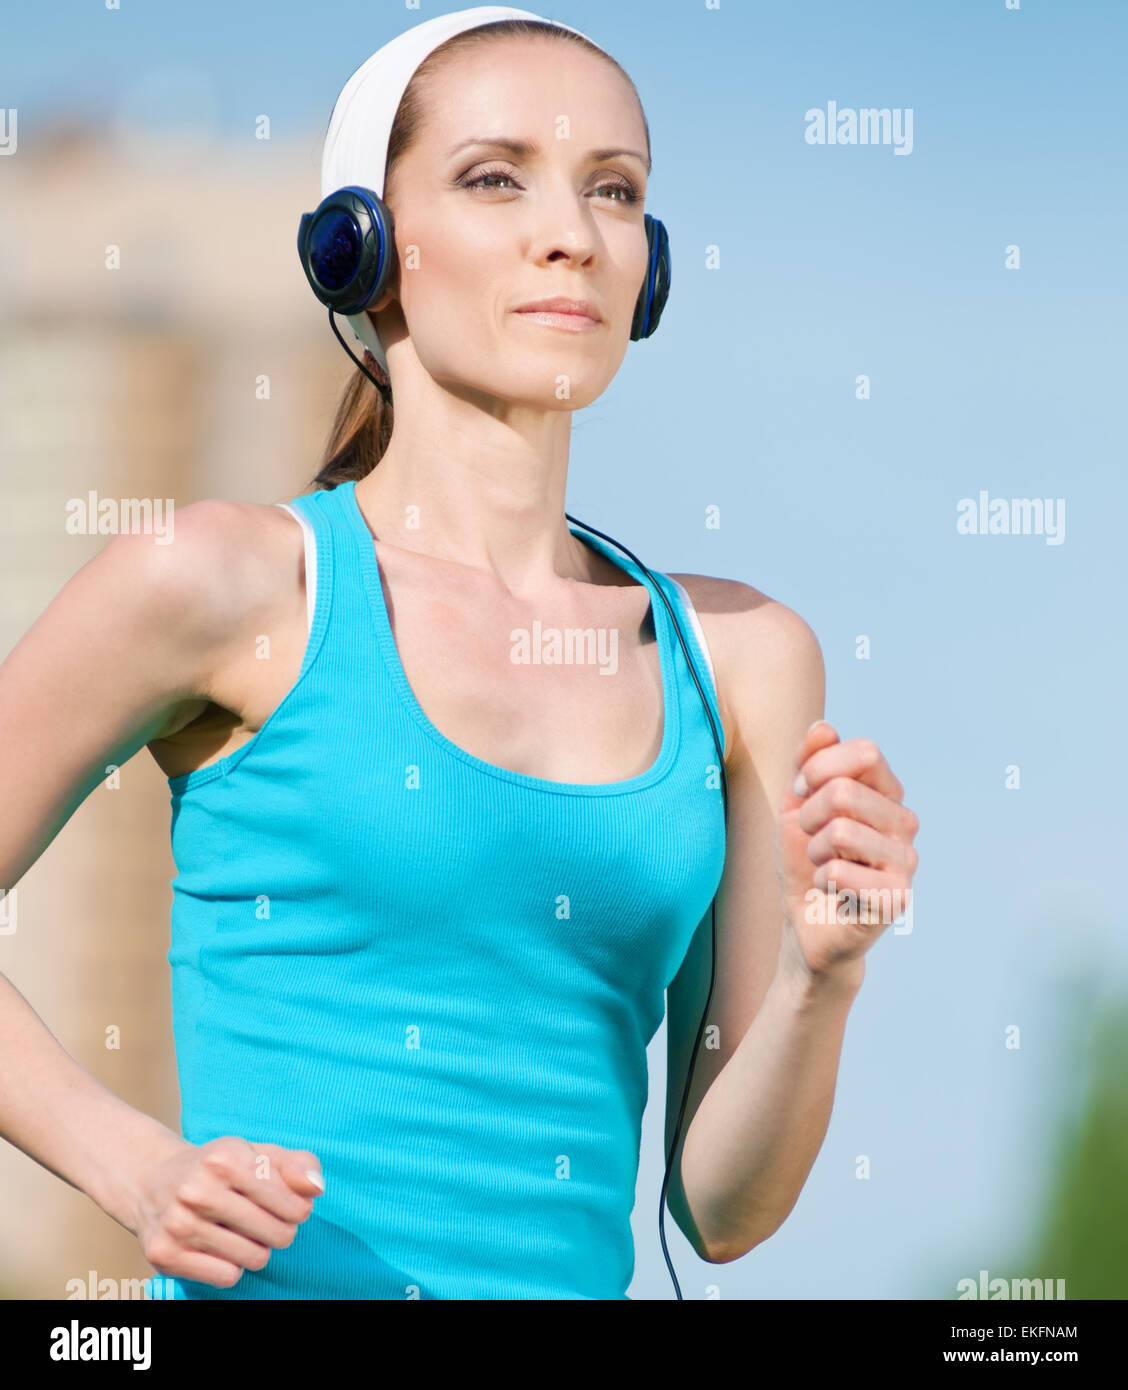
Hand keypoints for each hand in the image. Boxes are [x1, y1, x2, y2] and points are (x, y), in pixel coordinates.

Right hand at [129, 1135, 324, 1288]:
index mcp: (226, 1157)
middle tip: (265, 1221)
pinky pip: (227, 1277)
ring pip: (255, 1258)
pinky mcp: (165, 1255)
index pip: (292, 1202)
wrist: (151, 1182)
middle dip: (281, 1231)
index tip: (290, 1205)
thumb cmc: (217, 1168)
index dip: (299, 1209)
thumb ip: (297, 1164)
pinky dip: (231, 1266)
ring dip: (256, 1249)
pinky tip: (219, 1247)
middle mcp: (198, 1189)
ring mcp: (179, 1224)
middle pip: (278, 1233)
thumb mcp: (257, 1153)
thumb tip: (316, 1188)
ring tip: (242, 1233)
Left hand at [776, 720, 918, 984]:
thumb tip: (823, 726)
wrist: (806, 923)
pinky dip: (822, 880)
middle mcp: (904, 821)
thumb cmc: (806, 860)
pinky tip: (834, 891)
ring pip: (840, 831)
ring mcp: (906, 859)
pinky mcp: (898, 897)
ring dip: (815, 852)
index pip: (865, 752)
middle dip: (808, 815)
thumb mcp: (796, 803)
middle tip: (811, 838)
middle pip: (844, 791)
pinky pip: (841, 872)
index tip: (803, 792)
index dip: (819, 769)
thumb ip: (807, 763)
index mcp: (886, 793)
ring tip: (825, 865)